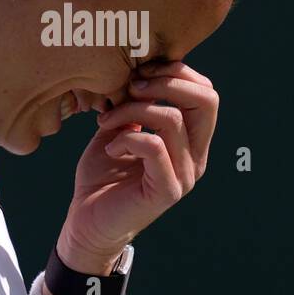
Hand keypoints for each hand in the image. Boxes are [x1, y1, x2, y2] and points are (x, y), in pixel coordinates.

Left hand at [58, 60, 218, 270]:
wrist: (87, 222)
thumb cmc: (102, 176)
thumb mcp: (118, 129)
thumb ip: (133, 103)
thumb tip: (138, 72)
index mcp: (190, 140)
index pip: (206, 93)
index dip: (177, 72)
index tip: (140, 71)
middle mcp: (196, 156)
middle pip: (206, 100)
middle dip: (166, 82)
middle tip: (130, 88)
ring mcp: (185, 174)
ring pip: (173, 118)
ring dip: (133, 110)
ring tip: (107, 121)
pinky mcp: (167, 190)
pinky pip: (154, 146)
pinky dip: (127, 137)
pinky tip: (111, 146)